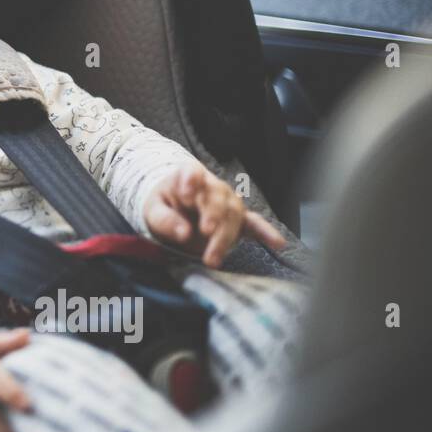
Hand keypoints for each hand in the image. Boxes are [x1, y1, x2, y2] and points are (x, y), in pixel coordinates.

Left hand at [142, 162, 286, 267]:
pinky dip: (266, 233)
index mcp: (188, 177)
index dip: (192, 181)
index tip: (187, 195)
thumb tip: (184, 233)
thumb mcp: (153, 209)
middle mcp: (213, 187)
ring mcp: (228, 203)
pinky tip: (277, 243)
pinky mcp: (238, 220)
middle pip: (217, 200)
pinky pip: (255, 224)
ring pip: (233, 216)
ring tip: (212, 259)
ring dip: (224, 238)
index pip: (193, 172)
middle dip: (213, 217)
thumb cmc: (163, 205)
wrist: (174, 209)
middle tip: (205, 233)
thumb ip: (165, 219)